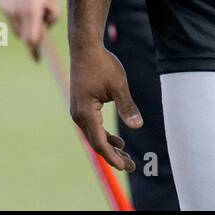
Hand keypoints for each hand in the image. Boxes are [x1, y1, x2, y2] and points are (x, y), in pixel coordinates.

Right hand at [0, 0, 60, 60]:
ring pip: (15, 28)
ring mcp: (7, 9)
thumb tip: (44, 30)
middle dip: (30, 35)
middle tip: (37, 27)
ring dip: (22, 25)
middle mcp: (17, 12)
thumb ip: (52, 17)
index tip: (37, 59)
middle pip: (23, 36)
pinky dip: (16, 14)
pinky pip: (9, 17)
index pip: (31, 39)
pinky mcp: (0, 5)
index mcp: (32, 11)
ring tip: (29, 8)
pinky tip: (20, 0)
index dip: (34, 50)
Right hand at [69, 45, 140, 171]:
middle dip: (113, 155)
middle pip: (96, 142)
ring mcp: (77, 110)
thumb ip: (127, 107)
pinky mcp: (80, 105)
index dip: (113, 157)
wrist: (85, 47)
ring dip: (110, 146)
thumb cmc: (102, 64)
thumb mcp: (119, 86)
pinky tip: (118, 139)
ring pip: (94, 135)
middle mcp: (78, 115)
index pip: (100, 142)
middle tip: (131, 166)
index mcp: (86, 113)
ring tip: (126, 155)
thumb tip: (138, 126)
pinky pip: (92, 126)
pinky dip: (104, 135)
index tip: (126, 166)